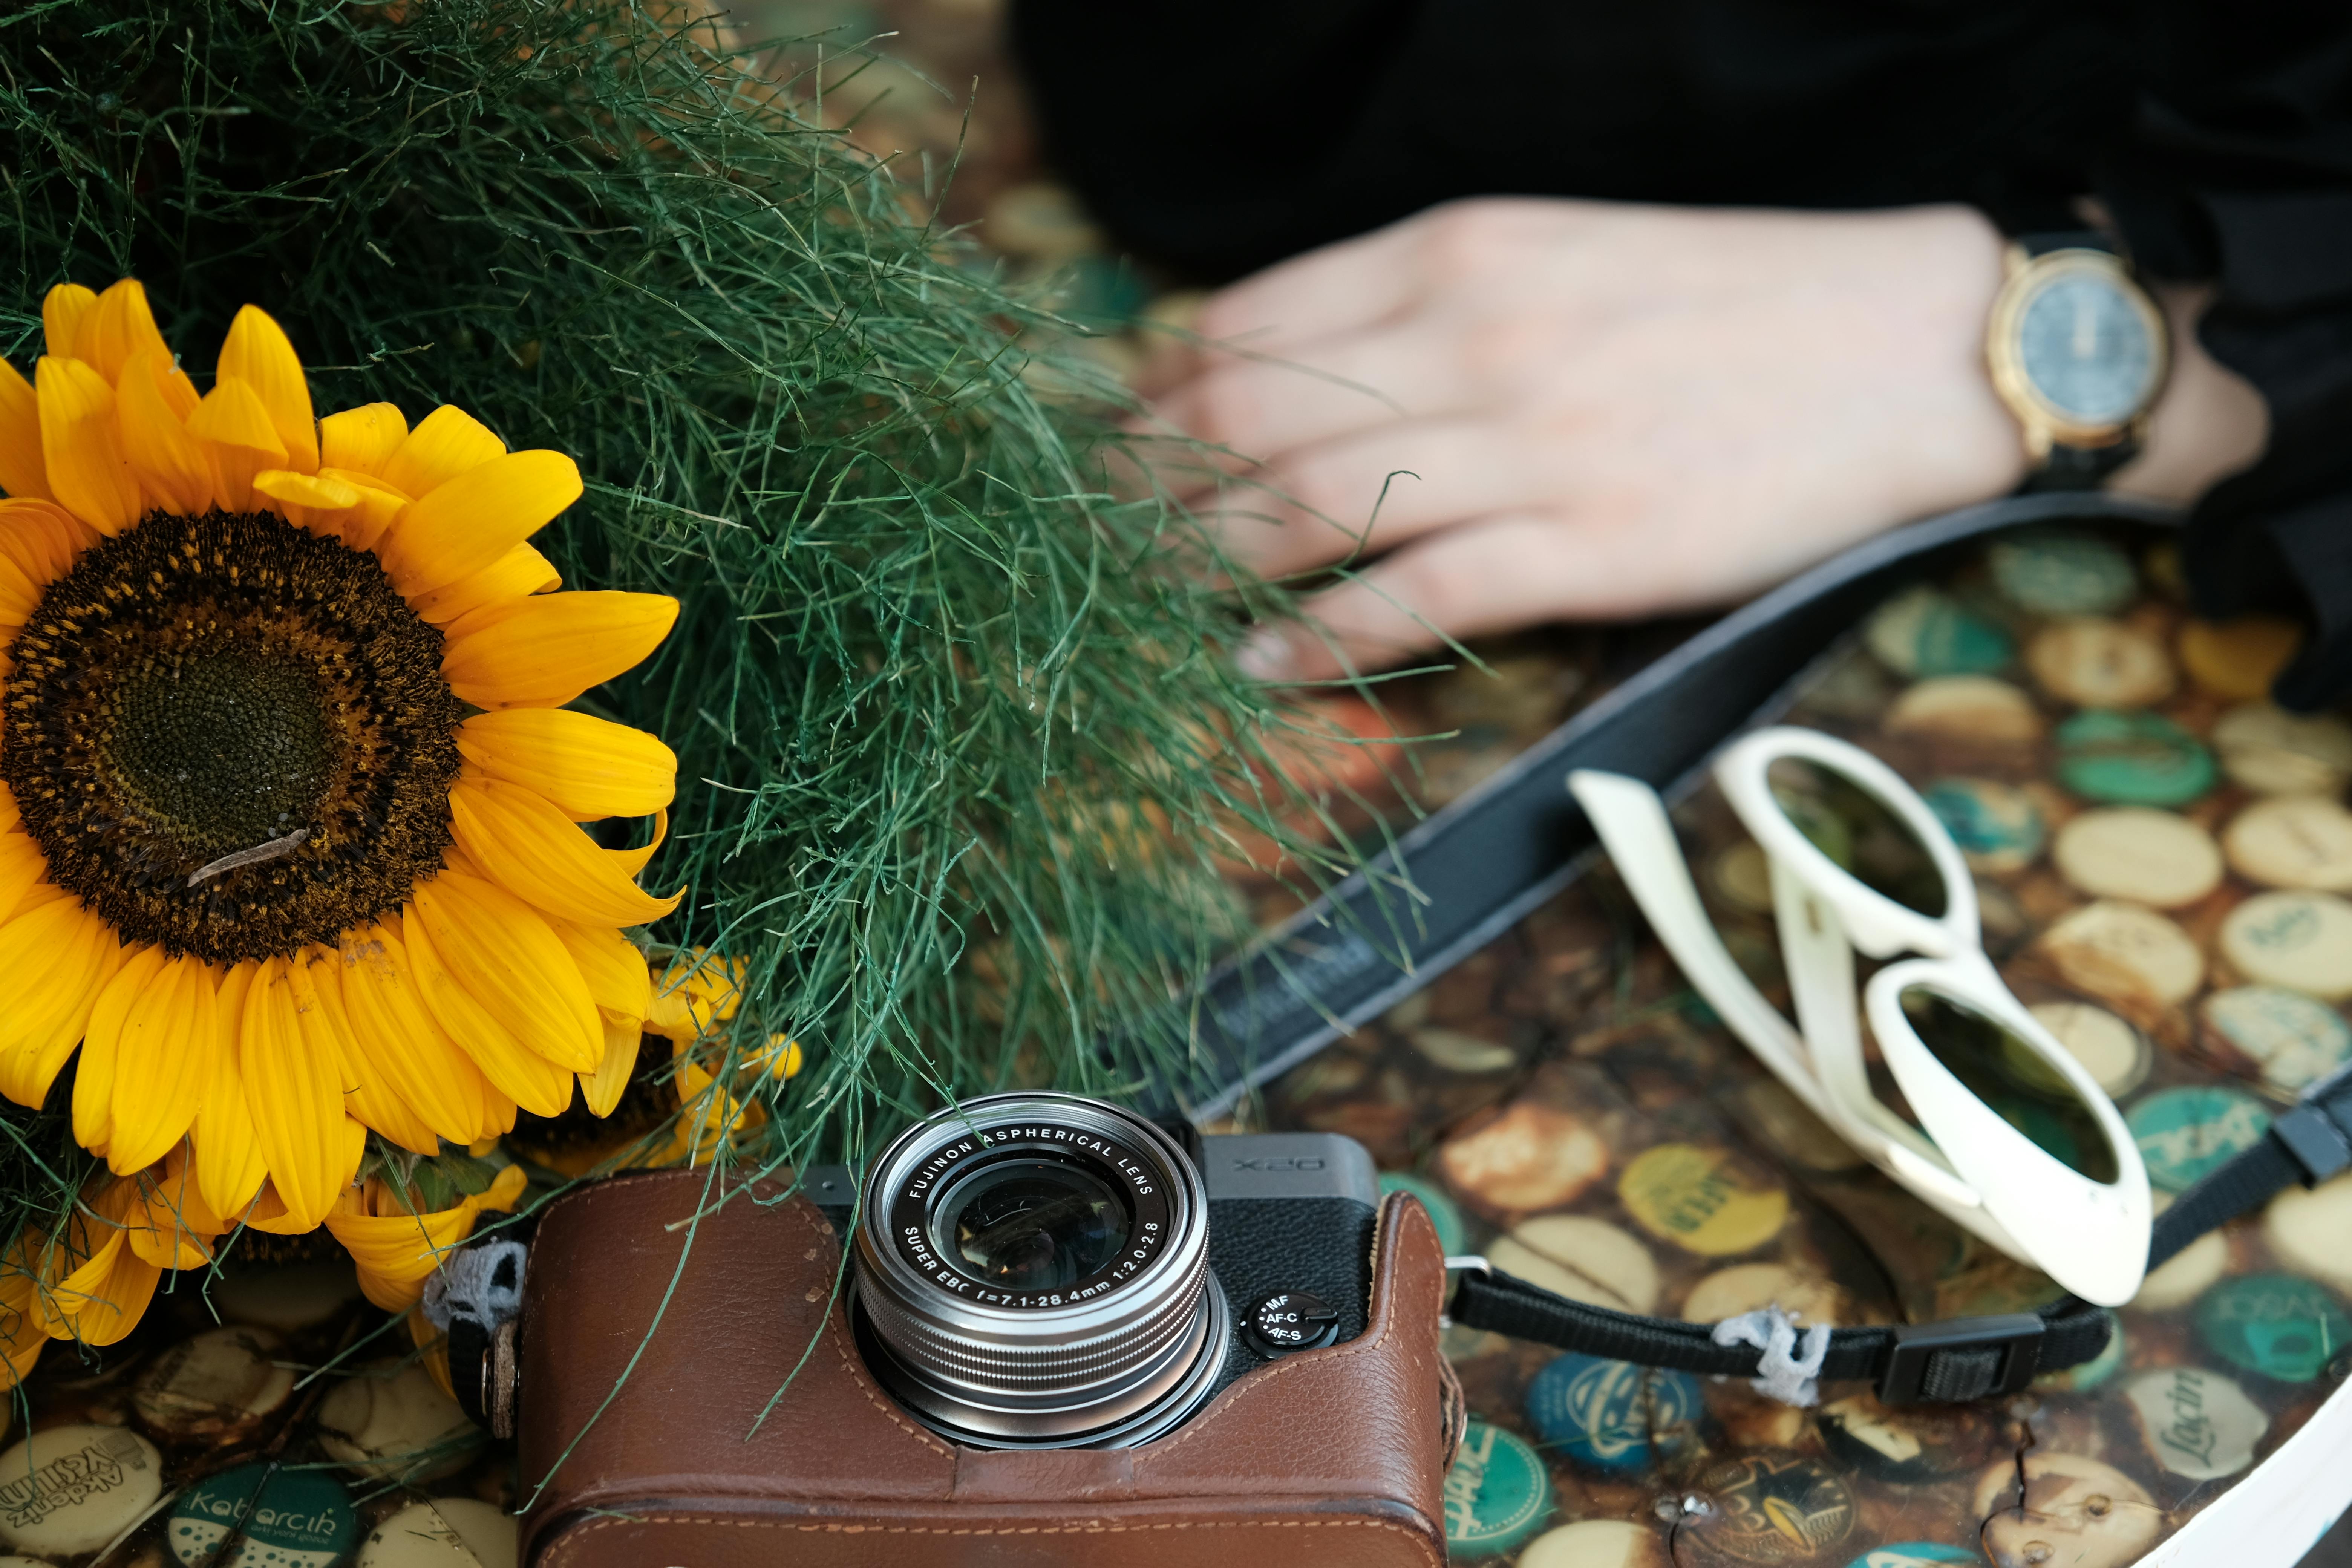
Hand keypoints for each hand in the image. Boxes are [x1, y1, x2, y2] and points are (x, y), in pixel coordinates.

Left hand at [1137, 199, 2260, 681]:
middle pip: (1251, 419)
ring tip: (1143, 607)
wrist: (1915, 348)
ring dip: (1208, 566)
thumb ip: (1424, 301)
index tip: (1115, 442)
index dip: (1161, 392)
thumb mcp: (1560, 253)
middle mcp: (1475, 337)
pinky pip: (1412, 599)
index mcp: (1462, 252)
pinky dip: (1319, 640)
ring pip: (1308, 510)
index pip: (1253, 322)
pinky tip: (1260, 665)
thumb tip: (1294, 361)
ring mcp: (1530, 445)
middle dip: (1152, 486)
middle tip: (1090, 540)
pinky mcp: (1587, 546)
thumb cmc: (1736, 304)